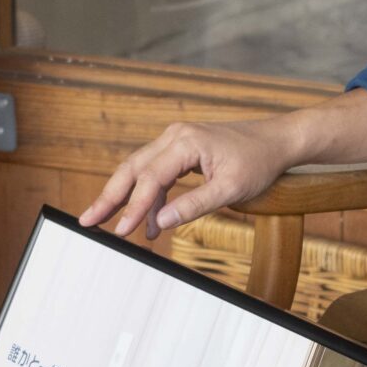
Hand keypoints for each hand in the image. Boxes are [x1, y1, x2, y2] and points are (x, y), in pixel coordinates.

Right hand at [79, 118, 298, 238]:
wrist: (277, 141)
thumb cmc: (258, 162)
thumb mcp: (231, 189)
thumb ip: (195, 205)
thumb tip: (162, 222)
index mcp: (186, 141)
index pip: (151, 177)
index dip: (134, 207)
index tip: (121, 231)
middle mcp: (176, 136)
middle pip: (133, 168)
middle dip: (110, 196)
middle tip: (88, 221)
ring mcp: (177, 140)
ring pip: (140, 169)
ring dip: (127, 198)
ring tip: (116, 228)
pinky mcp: (181, 149)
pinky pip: (156, 172)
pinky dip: (150, 196)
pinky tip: (151, 222)